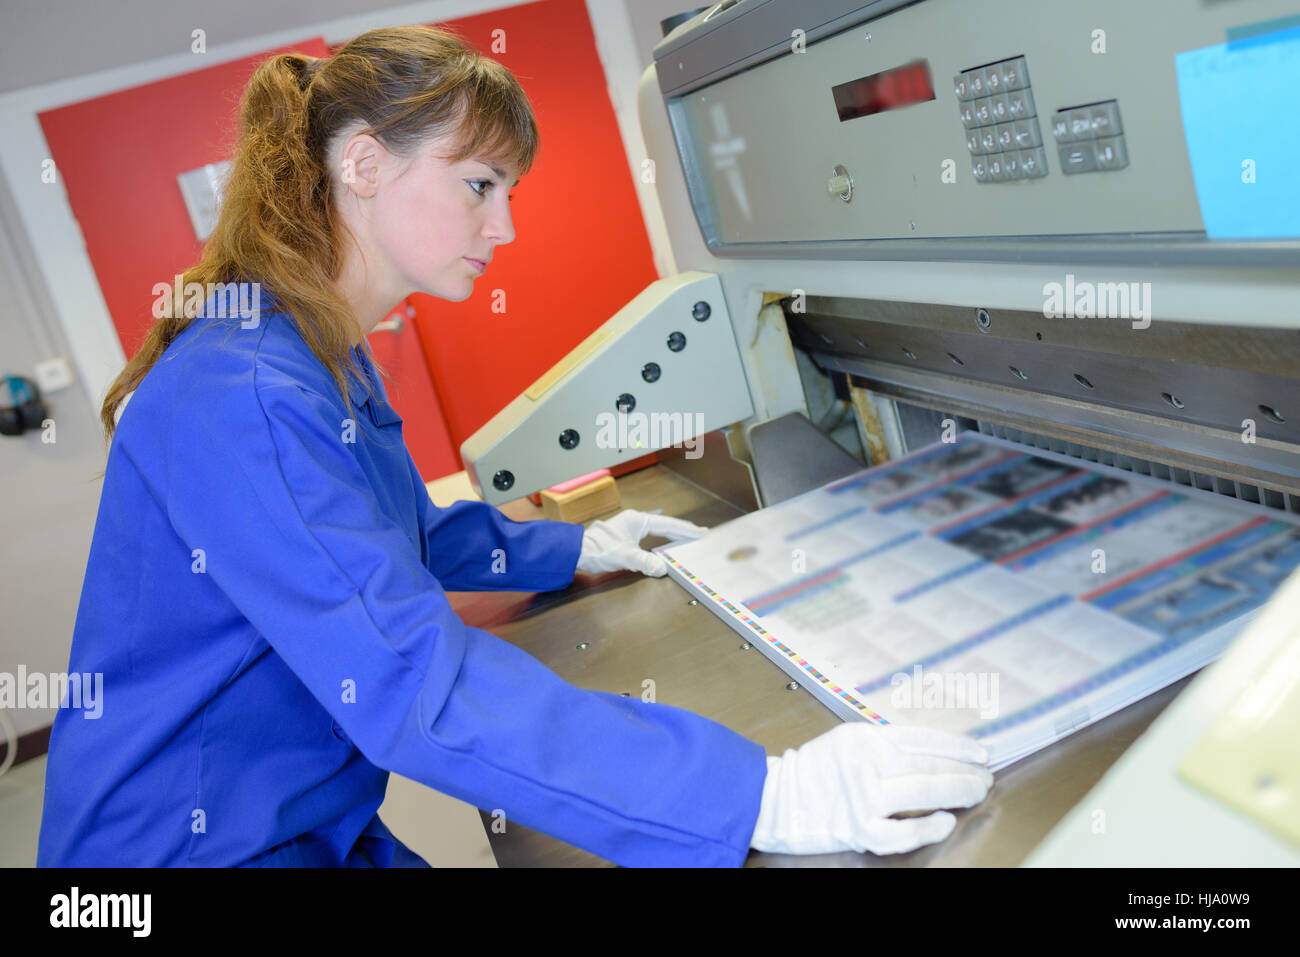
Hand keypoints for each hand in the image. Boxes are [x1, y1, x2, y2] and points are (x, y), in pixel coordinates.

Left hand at [575, 509, 708, 576]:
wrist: (579, 551)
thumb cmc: (599, 550)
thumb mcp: (626, 557)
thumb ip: (645, 562)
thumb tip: (662, 568)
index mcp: (638, 521)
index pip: (668, 525)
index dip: (685, 530)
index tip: (700, 533)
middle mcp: (636, 521)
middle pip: (666, 525)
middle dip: (683, 530)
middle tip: (700, 534)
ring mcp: (631, 527)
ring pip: (659, 529)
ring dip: (674, 534)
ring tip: (688, 537)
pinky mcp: (627, 535)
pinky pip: (651, 535)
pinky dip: (663, 539)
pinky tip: (667, 543)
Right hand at [749, 722, 992, 855]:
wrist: (772, 799)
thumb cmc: (811, 772)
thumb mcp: (847, 743)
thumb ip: (884, 746)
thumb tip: (933, 756)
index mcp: (864, 738)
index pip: (922, 738)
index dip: (956, 746)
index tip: (980, 752)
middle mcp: (865, 763)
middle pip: (927, 766)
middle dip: (963, 772)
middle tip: (985, 776)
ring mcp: (863, 797)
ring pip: (922, 794)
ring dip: (956, 793)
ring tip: (975, 793)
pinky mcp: (858, 829)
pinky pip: (904, 832)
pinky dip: (928, 828)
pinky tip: (945, 822)